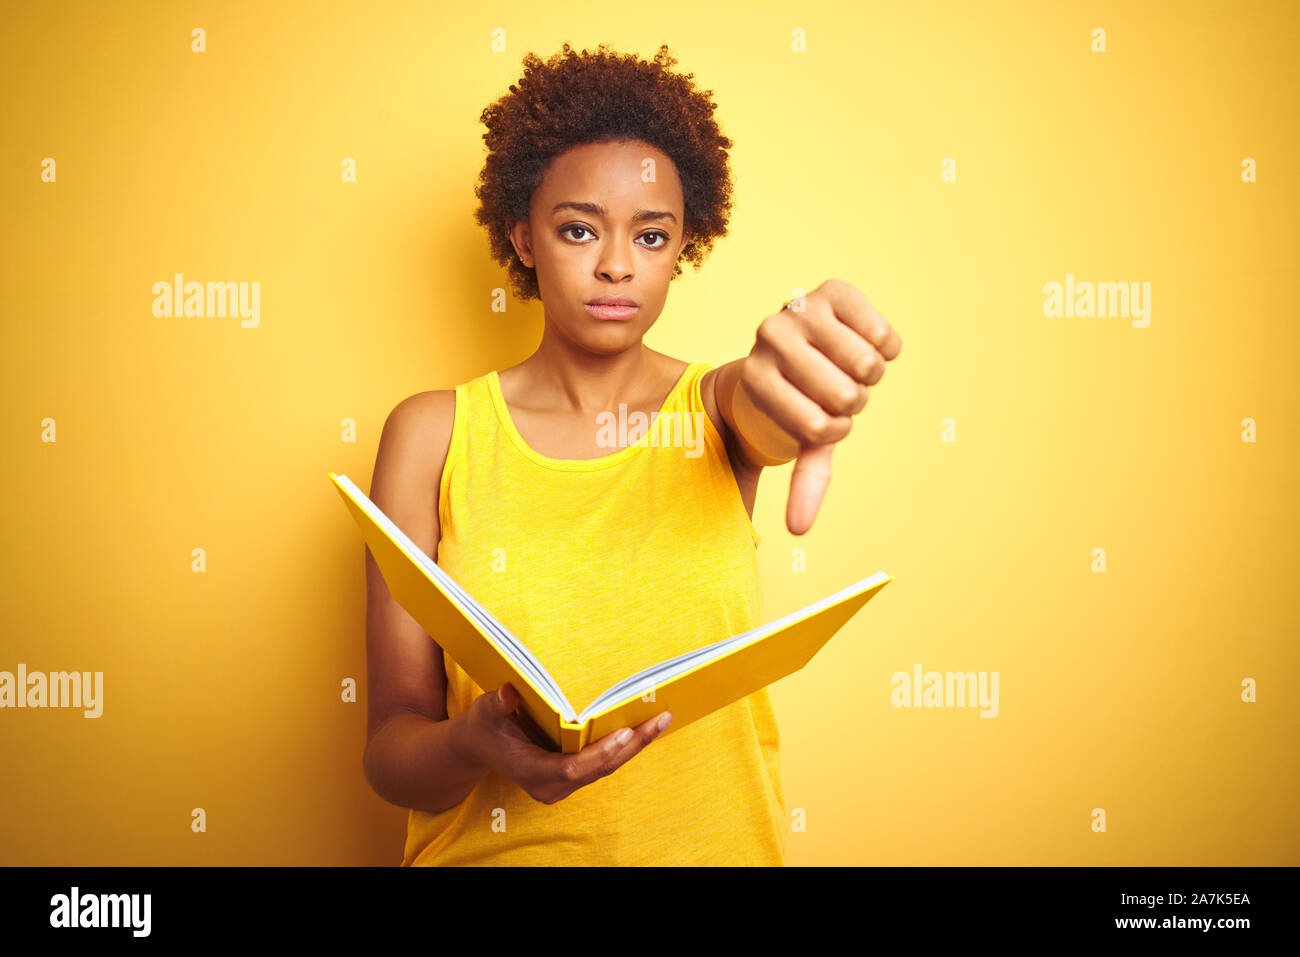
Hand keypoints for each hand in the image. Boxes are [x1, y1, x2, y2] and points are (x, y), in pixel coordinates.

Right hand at [459, 682, 672, 804]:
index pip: (570, 770)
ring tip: (661, 719)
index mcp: (530, 771)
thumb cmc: (483, 726)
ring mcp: (561, 785)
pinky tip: (644, 726)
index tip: (623, 734)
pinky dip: (624, 746)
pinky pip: (603, 764)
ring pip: (605, 768)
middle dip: (631, 745)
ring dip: (634, 745)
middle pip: (598, 770)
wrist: (479, 747)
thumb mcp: (484, 712)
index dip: (598, 754)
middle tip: (660, 719)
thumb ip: (496, 704)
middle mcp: (550, 786)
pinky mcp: (571, 778)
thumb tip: (508, 692)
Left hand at [741, 279, 901, 534]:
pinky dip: (885, 347)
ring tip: (846, 368)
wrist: (793, 351)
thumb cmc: (796, 401)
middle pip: (848, 393)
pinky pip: (883, 335)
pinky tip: (863, 344)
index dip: (833, 429)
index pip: (821, 426)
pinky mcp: (832, 290)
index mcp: (754, 378)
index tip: (815, 416)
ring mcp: (799, 309)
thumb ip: (803, 484)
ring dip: (869, 376)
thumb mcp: (798, 440)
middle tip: (833, 389)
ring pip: (868, 365)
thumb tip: (798, 532)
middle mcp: (768, 337)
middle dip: (852, 401)